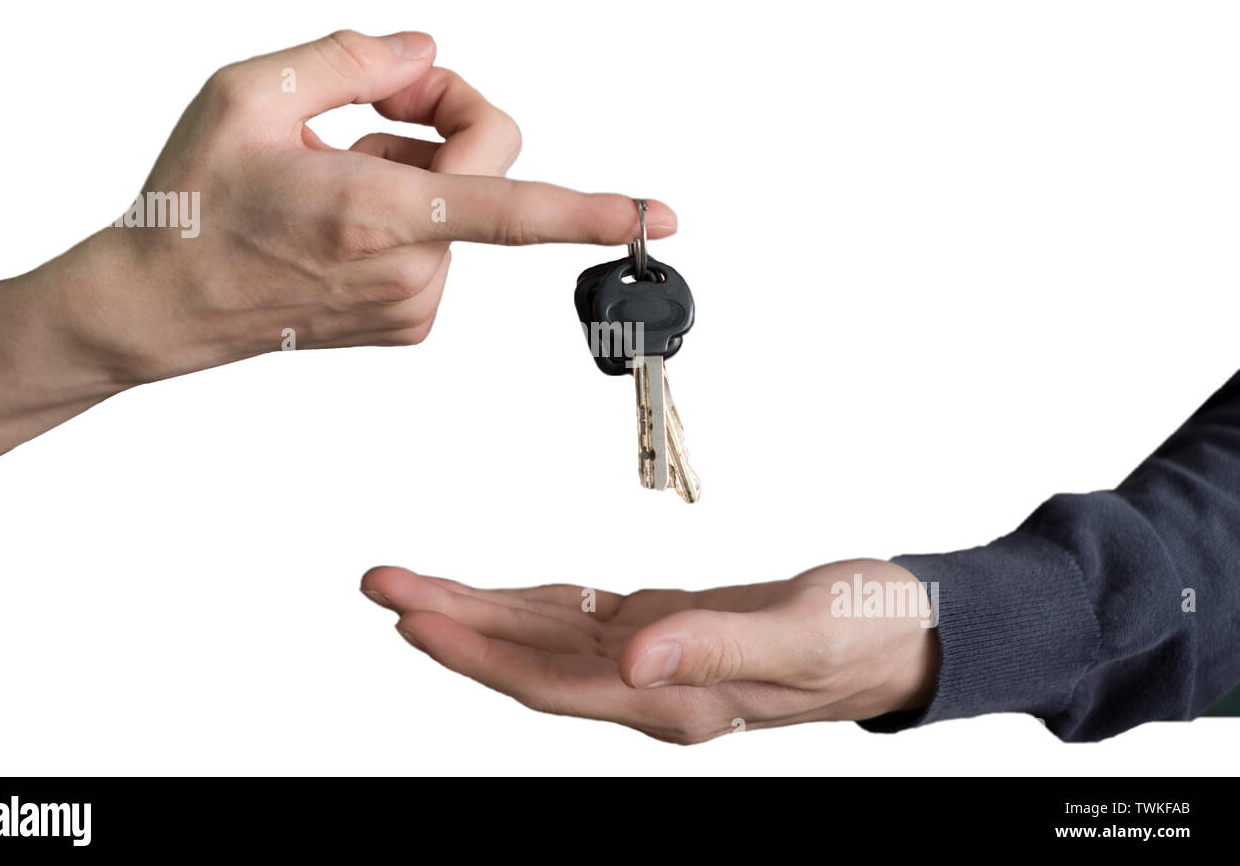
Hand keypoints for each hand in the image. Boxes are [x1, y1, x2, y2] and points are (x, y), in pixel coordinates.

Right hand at [0, 29, 675, 481]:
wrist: (159, 303)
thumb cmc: (195, 200)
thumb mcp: (248, 93)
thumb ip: (351, 57)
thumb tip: (426, 53)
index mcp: (378, 214)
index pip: (513, 209)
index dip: (594, 209)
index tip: (662, 216)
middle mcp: (410, 271)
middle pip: (490, 167)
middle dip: (447, 119)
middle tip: (373, 108)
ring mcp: (413, 307)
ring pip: (463, 207)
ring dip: (415, 174)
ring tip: (334, 184)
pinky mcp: (409, 326)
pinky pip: (442, 245)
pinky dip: (407, 218)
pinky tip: (342, 224)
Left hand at [360, 560, 939, 743]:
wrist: (901, 630)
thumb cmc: (864, 631)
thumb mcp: (801, 633)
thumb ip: (717, 648)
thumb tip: (632, 660)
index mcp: (679, 702)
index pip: (554, 684)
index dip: (478, 655)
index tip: (415, 620)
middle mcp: (652, 688)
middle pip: (529, 662)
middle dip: (451, 626)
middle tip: (383, 585)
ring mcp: (654, 661)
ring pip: (545, 638)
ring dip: (477, 611)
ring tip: (410, 583)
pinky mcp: (663, 629)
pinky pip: (580, 618)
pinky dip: (529, 601)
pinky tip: (496, 593)